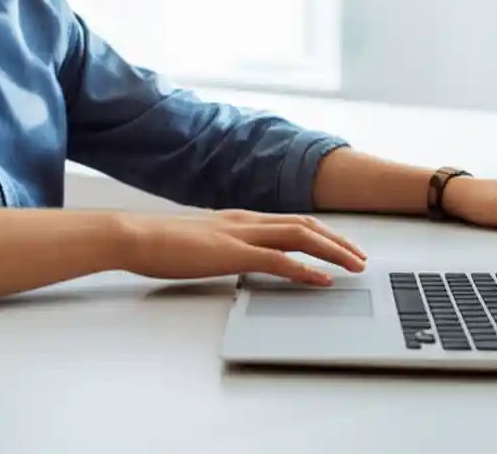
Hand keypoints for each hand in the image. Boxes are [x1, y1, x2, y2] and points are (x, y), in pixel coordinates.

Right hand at [118, 211, 367, 285]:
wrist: (136, 236)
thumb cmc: (161, 243)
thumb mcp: (201, 242)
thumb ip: (223, 246)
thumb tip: (235, 257)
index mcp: (240, 218)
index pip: (292, 221)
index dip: (323, 232)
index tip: (342, 245)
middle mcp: (247, 221)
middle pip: (306, 225)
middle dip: (338, 241)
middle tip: (360, 257)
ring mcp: (241, 234)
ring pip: (301, 236)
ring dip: (332, 251)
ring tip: (353, 266)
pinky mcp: (232, 253)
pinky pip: (279, 260)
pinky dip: (306, 269)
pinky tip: (321, 280)